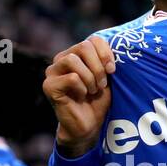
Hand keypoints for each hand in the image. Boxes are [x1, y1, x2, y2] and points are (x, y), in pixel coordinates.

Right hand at [43, 36, 114, 156]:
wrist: (88, 125)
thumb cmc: (98, 101)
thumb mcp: (106, 77)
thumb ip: (106, 60)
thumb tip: (117, 47)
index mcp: (76, 53)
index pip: (92, 40)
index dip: (106, 53)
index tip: (112, 70)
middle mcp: (61, 59)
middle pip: (83, 46)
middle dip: (98, 67)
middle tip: (102, 84)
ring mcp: (52, 72)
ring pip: (73, 60)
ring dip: (89, 77)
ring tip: (93, 90)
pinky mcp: (49, 86)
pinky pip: (71, 78)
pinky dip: (81, 88)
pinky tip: (81, 97)